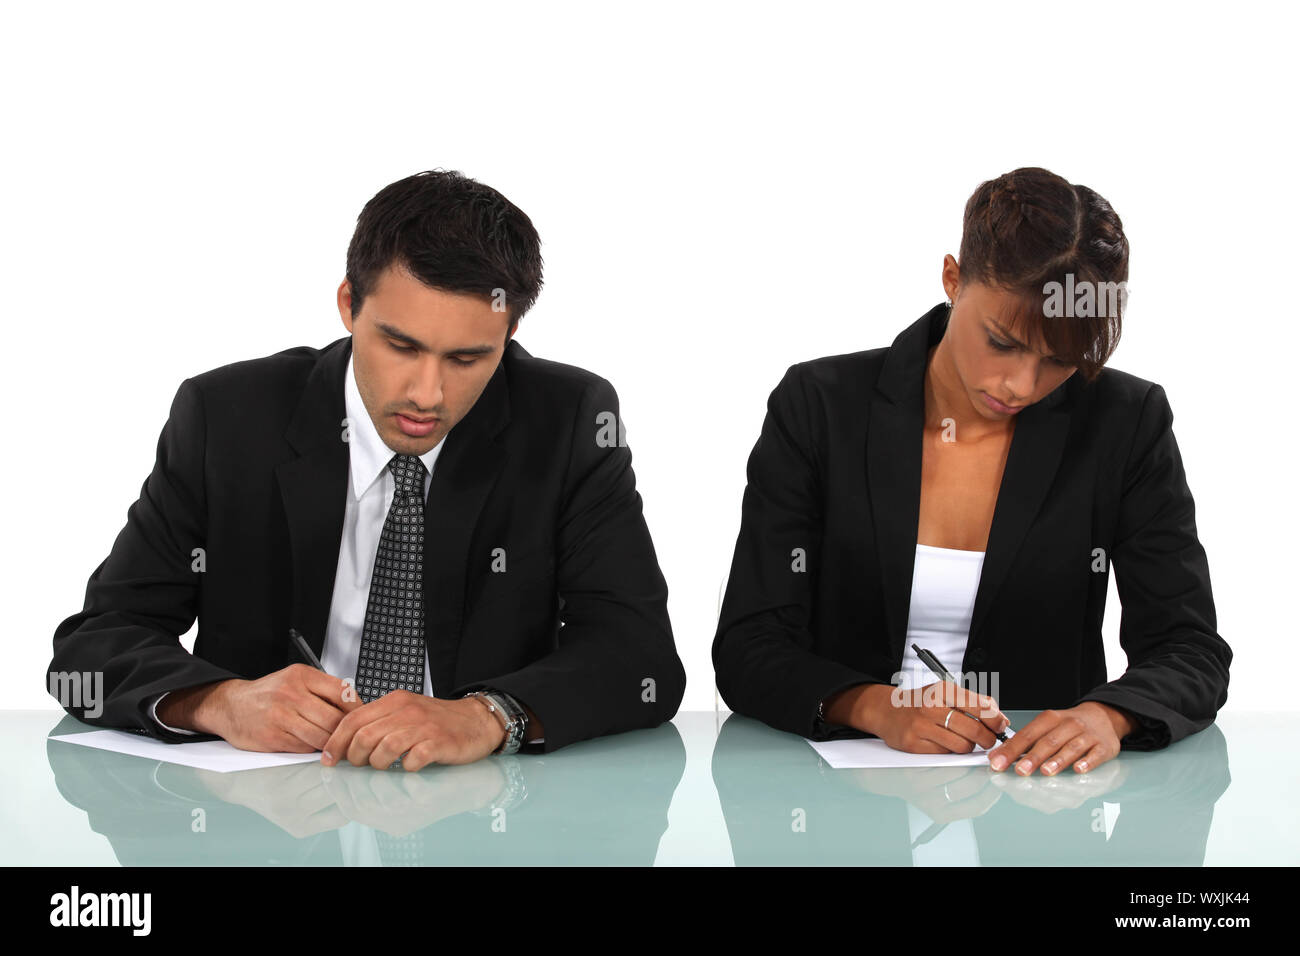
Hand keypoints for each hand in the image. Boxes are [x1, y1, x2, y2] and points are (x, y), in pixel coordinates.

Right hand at [160, 664, 361, 752]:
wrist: (231, 706)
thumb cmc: (269, 694)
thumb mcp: (296, 680)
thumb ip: (323, 690)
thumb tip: (356, 707)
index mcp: (301, 676)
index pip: (342, 692)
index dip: (357, 708)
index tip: (361, 717)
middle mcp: (291, 694)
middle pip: (334, 718)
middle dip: (346, 731)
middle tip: (351, 737)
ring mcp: (280, 716)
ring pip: (322, 736)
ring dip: (331, 744)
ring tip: (334, 744)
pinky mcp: (272, 737)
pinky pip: (305, 748)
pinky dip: (313, 749)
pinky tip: (313, 746)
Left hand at [320, 690, 505, 770]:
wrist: (476, 721)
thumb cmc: (438, 721)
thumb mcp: (405, 712)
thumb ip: (379, 722)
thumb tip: (346, 743)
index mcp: (394, 701)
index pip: (353, 719)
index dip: (336, 742)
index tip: (329, 759)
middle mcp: (407, 710)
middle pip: (365, 735)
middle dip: (354, 757)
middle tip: (359, 766)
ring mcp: (424, 726)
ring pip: (385, 747)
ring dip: (378, 764)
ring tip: (384, 767)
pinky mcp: (440, 742)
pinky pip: (413, 758)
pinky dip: (406, 767)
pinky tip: (410, 766)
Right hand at [830, 681, 1010, 752]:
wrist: (886, 710)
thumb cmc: (921, 703)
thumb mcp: (946, 693)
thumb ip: (975, 703)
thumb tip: (1001, 718)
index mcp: (943, 690)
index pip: (980, 707)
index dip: (996, 720)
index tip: (1001, 726)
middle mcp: (931, 706)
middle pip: (974, 730)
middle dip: (987, 739)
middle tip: (988, 740)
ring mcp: (921, 726)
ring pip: (962, 746)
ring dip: (968, 747)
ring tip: (962, 741)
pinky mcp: (913, 744)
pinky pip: (945, 754)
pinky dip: (950, 752)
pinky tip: (945, 744)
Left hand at [987, 702, 1132, 775]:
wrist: (1104, 716)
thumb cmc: (1069, 725)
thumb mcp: (1047, 726)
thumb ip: (1025, 741)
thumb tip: (1000, 756)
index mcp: (1050, 719)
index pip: (1027, 734)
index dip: (1012, 749)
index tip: (998, 762)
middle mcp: (1068, 725)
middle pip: (1048, 741)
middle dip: (1032, 757)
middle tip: (1020, 770)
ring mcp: (1087, 736)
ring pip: (1071, 748)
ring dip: (1057, 760)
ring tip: (1045, 771)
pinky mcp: (1104, 746)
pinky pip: (1095, 755)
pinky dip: (1087, 762)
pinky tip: (1078, 769)